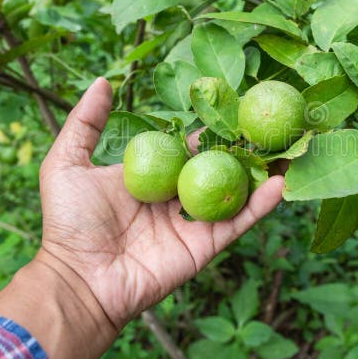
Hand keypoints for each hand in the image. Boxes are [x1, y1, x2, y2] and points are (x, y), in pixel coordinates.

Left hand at [38, 77, 284, 329]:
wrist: (80, 277)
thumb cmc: (69, 222)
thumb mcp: (67, 162)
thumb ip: (86, 122)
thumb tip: (104, 81)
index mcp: (152, 174)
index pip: (188, 145)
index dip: (210, 125)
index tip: (235, 101)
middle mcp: (178, 195)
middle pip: (219, 164)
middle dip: (245, 144)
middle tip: (274, 120)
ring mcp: (194, 221)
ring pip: (236, 190)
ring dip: (263, 170)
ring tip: (290, 145)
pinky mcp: (206, 245)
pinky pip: (239, 221)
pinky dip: (262, 204)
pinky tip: (283, 182)